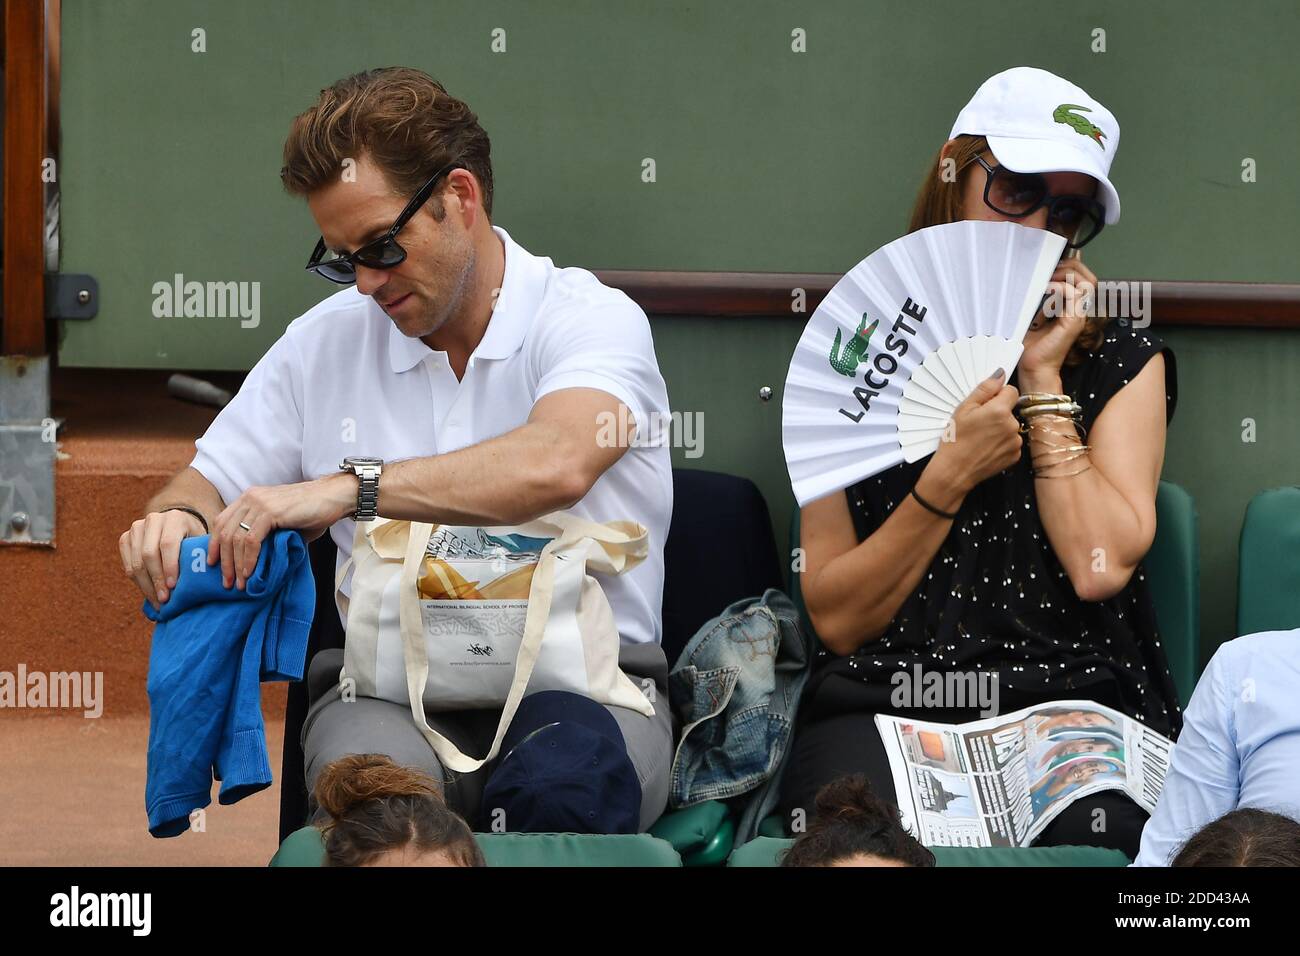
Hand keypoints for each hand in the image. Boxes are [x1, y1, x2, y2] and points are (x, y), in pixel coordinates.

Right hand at [120, 509, 206, 609]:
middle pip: (149, 553)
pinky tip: (149, 594)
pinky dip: (138, 582)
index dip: (169, 566)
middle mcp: (153, 520)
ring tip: (158, 602)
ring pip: (136, 561)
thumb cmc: (193, 539)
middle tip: (164, 599)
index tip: (173, 586)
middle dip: (156, 579)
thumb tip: (200, 583)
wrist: (176, 527)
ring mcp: (136, 528)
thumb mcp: (200, 543)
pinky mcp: (125, 538)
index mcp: (175, 518)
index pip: (168, 543)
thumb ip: (199, 556)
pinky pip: (128, 564)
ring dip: (146, 585)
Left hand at [208, 473, 355, 589]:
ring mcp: (259, 503)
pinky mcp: (271, 512)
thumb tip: (260, 560)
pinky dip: (249, 560)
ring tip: (240, 583)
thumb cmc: (314, 511)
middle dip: (224, 561)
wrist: (334, 497)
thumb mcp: (283, 522)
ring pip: (235, 538)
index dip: (215, 545)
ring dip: (236, 565)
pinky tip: (251, 573)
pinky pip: (251, 540)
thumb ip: (268, 535)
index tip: (215, 565)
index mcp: (250, 498)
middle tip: (227, 582)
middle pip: (224, 532)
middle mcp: (250, 498)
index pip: (221, 522)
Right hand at [927, 370, 1022, 497]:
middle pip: (1010, 410)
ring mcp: (1015, 442)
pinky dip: (1001, 444)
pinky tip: (986, 448)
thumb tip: (999, 375)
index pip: (1011, 391)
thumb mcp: (964, 409)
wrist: (954, 471)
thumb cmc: (955, 440)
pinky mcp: (1015, 456)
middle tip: (978, 424)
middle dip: (997, 414)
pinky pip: (1011, 443)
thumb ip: (984, 389)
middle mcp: (1012, 425)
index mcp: (1000, 410)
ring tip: (981, 438)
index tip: (986, 404)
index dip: (998, 395)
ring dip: (1000, 429)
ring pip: (1011, 427)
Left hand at [1020, 255, 1096, 382]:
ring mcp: (1078, 316)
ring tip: (1048, 278)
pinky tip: (1045, 288)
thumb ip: (1038, 300)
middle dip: (1071, 266)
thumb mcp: (1032, 316)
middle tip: (1051, 268)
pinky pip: (1074, 294)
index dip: (1071, 266)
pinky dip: (1059, 286)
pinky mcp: (1073, 322)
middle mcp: (1078, 311)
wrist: (1033, 369)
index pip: (1083, 279)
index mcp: (1071, 308)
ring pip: (1087, 283)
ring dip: (1066, 274)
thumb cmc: (1030, 347)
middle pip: (1089, 278)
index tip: (1052, 263)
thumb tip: (1035, 281)